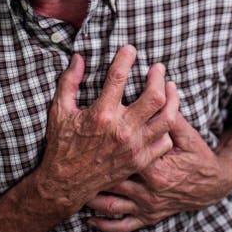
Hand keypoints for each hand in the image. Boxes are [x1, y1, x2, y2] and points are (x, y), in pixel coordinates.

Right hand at [33, 45, 177, 216]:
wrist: (66, 183)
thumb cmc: (62, 144)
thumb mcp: (59, 110)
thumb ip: (69, 81)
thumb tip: (79, 57)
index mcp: (101, 114)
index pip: (119, 76)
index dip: (127, 57)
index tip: (130, 49)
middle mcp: (121, 130)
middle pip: (154, 96)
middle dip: (158, 76)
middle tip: (158, 68)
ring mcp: (134, 147)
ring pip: (167, 118)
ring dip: (172, 99)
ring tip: (170, 88)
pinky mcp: (140, 161)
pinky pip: (165, 141)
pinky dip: (167, 127)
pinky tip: (164, 117)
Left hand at [85, 85, 231, 231]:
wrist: (214, 186)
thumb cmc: (198, 156)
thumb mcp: (187, 134)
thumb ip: (171, 113)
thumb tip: (160, 85)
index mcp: (155, 169)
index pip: (124, 150)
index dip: (107, 136)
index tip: (92, 124)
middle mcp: (149, 191)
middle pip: (111, 179)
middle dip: (91, 169)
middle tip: (69, 157)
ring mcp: (147, 207)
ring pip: (110, 204)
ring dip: (91, 197)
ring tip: (71, 186)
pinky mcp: (148, 217)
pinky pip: (122, 224)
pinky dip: (104, 224)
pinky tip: (88, 218)